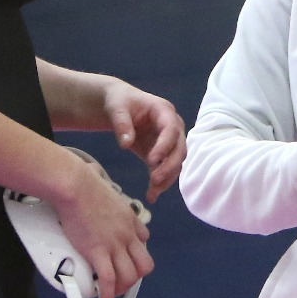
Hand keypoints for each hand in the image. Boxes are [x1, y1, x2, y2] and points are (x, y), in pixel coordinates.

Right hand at [54, 152, 152, 297]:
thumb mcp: (103, 185)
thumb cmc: (83, 181)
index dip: (134, 252)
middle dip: (134, 276)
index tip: (122, 256)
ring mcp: (116, 245)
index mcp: (130, 218)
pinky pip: (109, 281)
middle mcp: (128, 234)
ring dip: (120, 289)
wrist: (75, 185)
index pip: (144, 240)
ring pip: (130, 277)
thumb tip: (91, 175)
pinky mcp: (99, 252)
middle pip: (145, 265)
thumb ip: (103, 189)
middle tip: (118, 280)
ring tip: (108, 295)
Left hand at [101, 79, 185, 201]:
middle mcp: (172, 126)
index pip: (171, 130)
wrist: (119, 106)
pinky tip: (151, 196)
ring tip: (152, 192)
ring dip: (167, 178)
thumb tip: (126, 144)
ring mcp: (169, 141)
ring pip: (176, 162)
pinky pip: (165, 169)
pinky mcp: (161, 153)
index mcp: (164, 111)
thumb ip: (121, 123)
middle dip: (169, 166)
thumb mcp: (116, 107)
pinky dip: (160, 183)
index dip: (164, 146)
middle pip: (180, 149)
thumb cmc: (119, 101)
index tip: (151, 160)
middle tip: (155, 180)